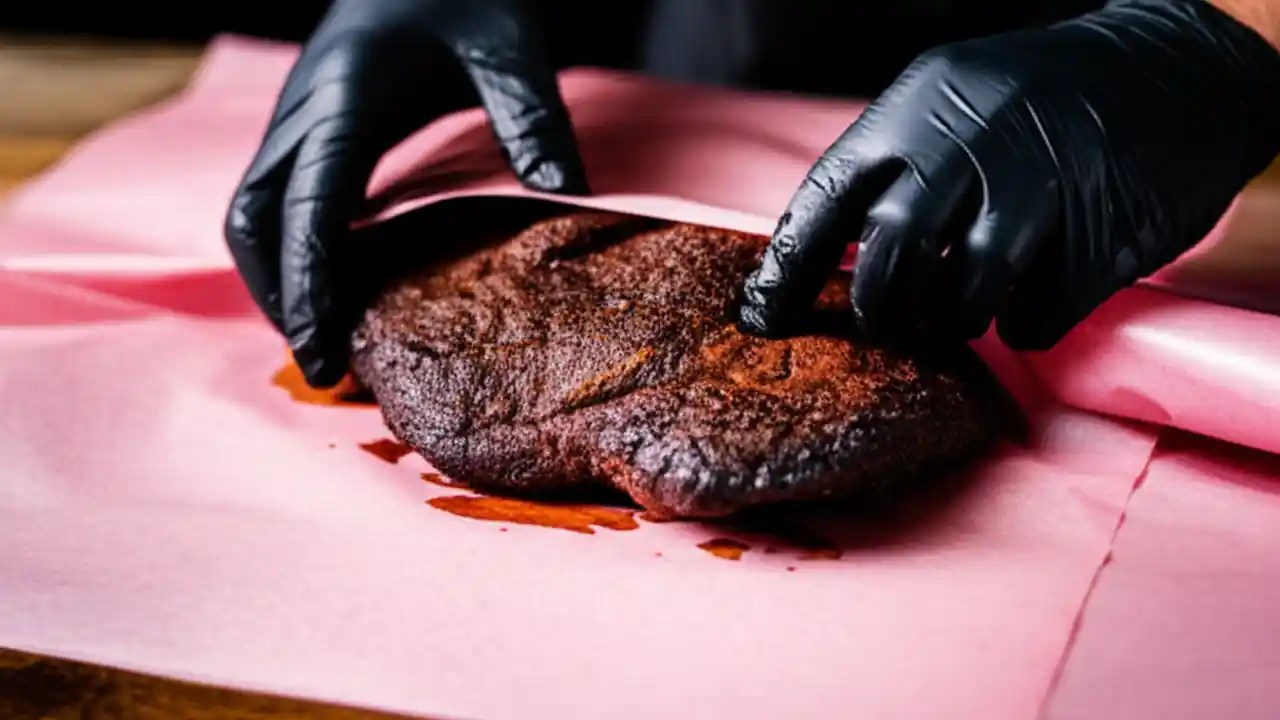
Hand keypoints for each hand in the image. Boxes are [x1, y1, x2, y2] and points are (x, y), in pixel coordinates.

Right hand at [225, 0, 587, 385]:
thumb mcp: (508, 43)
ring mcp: (302, 120)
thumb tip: (562, 192)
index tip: (323, 353)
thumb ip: (530, 115)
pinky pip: (283, 198)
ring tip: (330, 337)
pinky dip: (298, 248)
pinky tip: (344, 282)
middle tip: (327, 364)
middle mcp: (305, 114)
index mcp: (345, 99)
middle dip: (278, 296)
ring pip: (258, 212)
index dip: (307, 287)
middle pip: (255, 221)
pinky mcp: (316, 126)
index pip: (307, 209)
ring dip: (280, 277)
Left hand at [739, 0, 1279, 349]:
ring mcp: (1040, 189)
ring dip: (948, 324)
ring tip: (951, 318)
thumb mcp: (954, 98)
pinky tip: (1023, 305)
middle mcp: (974, 142)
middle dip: (876, 311)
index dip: (788, 268)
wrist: (1173, 69)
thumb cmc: (1039, 99)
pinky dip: (1020, 326)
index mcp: (921, 105)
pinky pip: (1034, 316)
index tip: (762, 316)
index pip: (827, 197)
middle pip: (890, 258)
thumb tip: (826, 254)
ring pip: (962, 296)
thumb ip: (895, 165)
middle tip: (880, 328)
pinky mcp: (1099, 238)